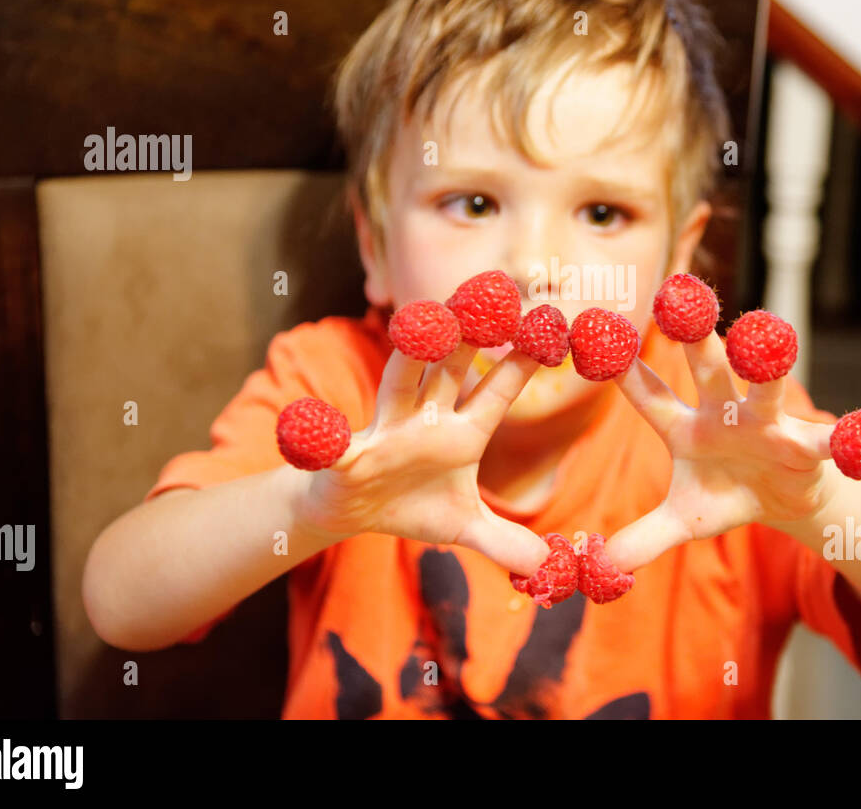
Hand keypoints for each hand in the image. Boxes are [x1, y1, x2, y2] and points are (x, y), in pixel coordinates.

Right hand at [294, 343, 550, 576]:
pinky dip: (321, 437)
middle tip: (495, 293)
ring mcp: (386, 431)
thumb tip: (544, 567)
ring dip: (412, 353)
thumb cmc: (409, 503)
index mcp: (461, 432)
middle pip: (451, 366)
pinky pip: (333, 446)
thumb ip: (504, 542)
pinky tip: (310, 424)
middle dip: (471, 332)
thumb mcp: (463, 527)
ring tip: (425, 319)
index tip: (550, 325)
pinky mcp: (347, 457)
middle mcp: (426, 418)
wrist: (346, 510)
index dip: (523, 360)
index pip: (497, 389)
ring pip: (399, 381)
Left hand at [604, 332, 837, 572]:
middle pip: (708, 368)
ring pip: (766, 386)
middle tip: (679, 295)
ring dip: (767, 361)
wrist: (786, 499)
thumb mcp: (683, 520)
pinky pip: (828, 442)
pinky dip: (849, 441)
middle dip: (694, 334)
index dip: (623, 369)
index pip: (648, 394)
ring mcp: (768, 424)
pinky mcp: (807, 447)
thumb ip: (643, 538)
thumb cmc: (727, 493)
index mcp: (687, 427)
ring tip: (767, 330)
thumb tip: (599, 566)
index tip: (595, 332)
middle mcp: (726, 412)